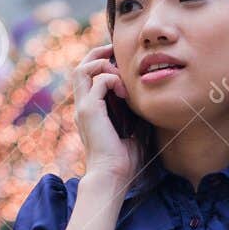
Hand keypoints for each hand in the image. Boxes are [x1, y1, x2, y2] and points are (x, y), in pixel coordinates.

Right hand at [72, 42, 141, 187]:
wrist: (113, 176)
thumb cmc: (123, 161)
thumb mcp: (132, 131)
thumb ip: (133, 113)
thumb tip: (148, 100)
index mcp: (89, 111)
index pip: (87, 78)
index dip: (100, 64)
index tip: (119, 63)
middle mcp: (82, 107)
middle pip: (80, 68)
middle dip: (98, 54)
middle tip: (115, 53)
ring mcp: (83, 108)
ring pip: (82, 69)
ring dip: (102, 64)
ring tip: (120, 75)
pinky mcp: (89, 110)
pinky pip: (99, 81)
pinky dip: (113, 80)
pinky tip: (125, 93)